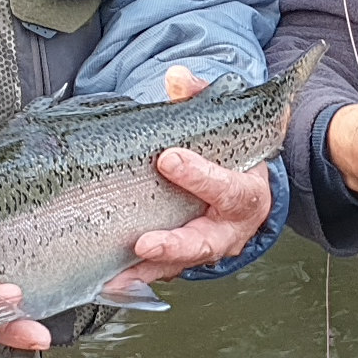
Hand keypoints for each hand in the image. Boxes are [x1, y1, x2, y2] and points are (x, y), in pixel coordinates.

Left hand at [112, 65, 275, 285]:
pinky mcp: (186, 259)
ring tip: (117, 276)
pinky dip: (139, 276)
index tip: (168, 160)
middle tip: (145, 243)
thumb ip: (202, 97)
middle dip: (176, 243)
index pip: (228, 187)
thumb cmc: (232, 153)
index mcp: (246, 191)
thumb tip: (177, 79)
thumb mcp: (226, 121)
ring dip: (148, 270)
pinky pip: (163, 271)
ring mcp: (208, 247)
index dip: (200, 175)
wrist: (246, 185)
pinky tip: (111, 279)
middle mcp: (231, 227)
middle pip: (208, 241)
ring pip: (182, 264)